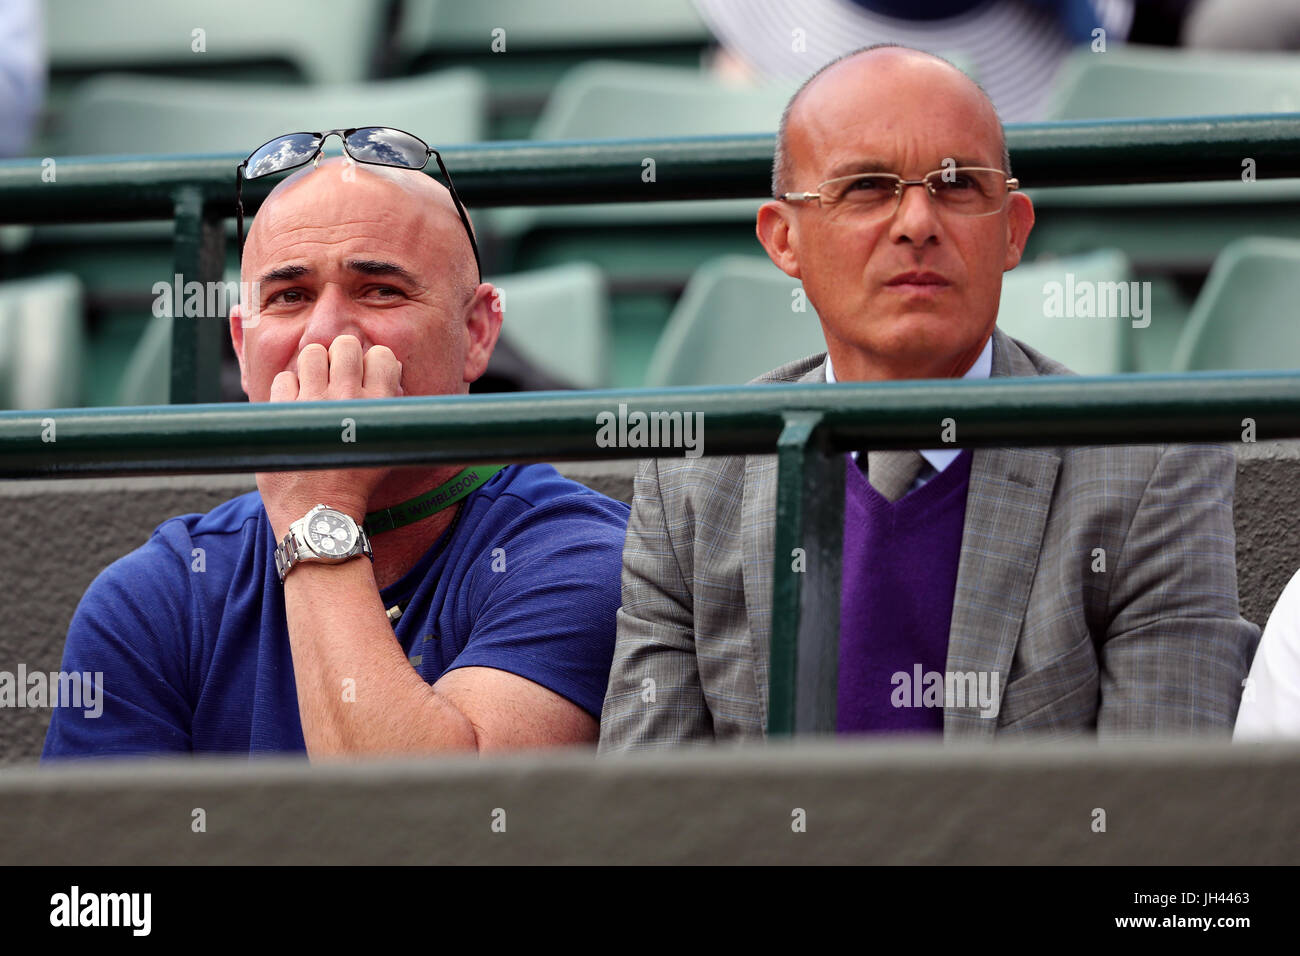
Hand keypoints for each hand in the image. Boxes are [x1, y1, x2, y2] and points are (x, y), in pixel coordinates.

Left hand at [257, 335, 403, 537]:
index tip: (365, 379)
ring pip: (312, 353)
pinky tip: (295, 409)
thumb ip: (390, 409)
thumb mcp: (387, 446)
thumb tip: (388, 376)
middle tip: (336, 380)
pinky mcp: (283, 412)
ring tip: (314, 389)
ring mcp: (313, 402)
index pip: (381, 354)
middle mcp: (348, 397)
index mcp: (380, 405)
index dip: (372, 363)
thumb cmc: (357, 482)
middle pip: (345, 345)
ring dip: (313, 367)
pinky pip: (284, 378)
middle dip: (341, 358)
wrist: (321, 513)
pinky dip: (288, 390)